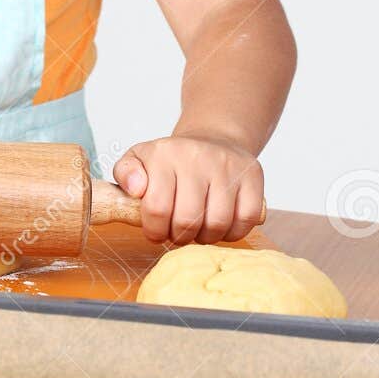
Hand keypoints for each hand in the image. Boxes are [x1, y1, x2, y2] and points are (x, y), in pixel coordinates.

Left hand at [112, 134, 264, 245]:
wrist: (213, 140)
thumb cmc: (172, 159)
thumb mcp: (139, 158)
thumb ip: (126, 173)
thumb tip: (136, 189)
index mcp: (164, 154)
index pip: (156, 208)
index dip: (154, 230)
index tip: (156, 232)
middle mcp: (197, 157)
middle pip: (187, 220)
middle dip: (179, 237)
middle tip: (177, 232)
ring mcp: (228, 166)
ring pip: (217, 224)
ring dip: (205, 237)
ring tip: (198, 228)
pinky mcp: (253, 177)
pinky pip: (246, 220)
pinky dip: (232, 232)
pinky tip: (221, 225)